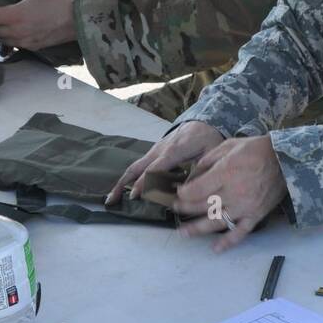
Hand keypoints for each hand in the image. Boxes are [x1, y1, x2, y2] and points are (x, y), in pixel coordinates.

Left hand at [0, 0, 79, 49]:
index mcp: (15, 15)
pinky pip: (13, 44)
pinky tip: (18, 28)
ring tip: (6, 21)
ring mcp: (23, 42)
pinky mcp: (31, 47)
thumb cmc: (56, 2)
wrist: (76, 19)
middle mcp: (16, 31)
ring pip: (0, 40)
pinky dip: (10, 38)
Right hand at [105, 120, 224, 205]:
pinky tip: (126, 190)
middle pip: (137, 168)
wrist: (204, 122)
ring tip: (112, 198)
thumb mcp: (211, 153)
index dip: (144, 182)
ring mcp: (155, 150)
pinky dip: (130, 178)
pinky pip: (139, 165)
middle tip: (111, 201)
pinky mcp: (154, 152)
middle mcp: (159, 149)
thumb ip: (201, 171)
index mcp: (174, 150)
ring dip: (122, 182)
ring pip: (134, 167)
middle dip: (123, 184)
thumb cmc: (208, 138)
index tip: (134, 196)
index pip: (154, 169)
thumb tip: (188, 191)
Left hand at [171, 136, 287, 253]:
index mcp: (225, 173)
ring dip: (197, 229)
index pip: (196, 190)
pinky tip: (215, 248)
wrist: (284, 159)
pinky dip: (227, 242)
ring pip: (216, 222)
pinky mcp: (255, 215)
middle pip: (203, 206)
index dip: (184, 193)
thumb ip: (209, 160)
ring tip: (183, 233)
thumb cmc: (256, 149)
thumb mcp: (229, 145)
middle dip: (186, 208)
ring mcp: (244, 207)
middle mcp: (233, 193)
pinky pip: (240, 233)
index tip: (179, 193)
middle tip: (176, 208)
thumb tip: (194, 175)